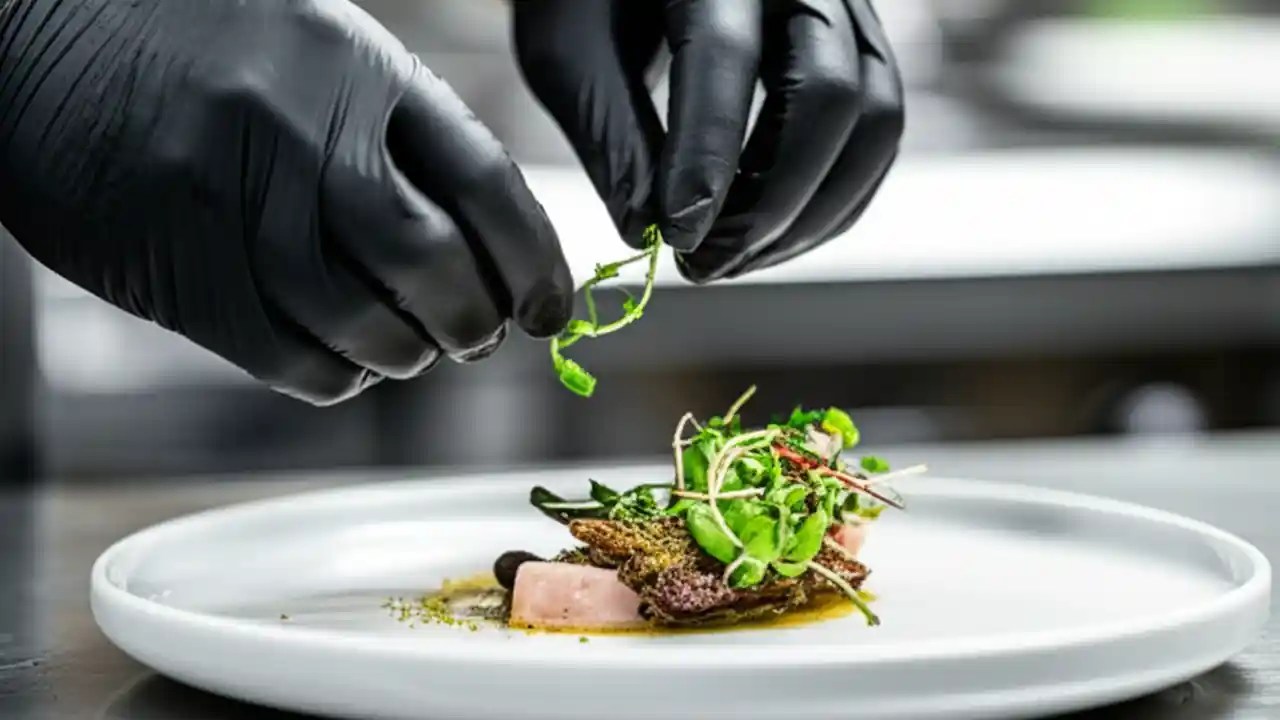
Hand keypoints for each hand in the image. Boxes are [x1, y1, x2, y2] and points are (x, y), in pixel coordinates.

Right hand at [0, 0, 571, 404]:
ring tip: (412, 349)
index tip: (553, 310)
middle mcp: (300, 133)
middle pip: (432, 266)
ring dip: (406, 356)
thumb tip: (487, 251)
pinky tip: (344, 362)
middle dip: (476, 322)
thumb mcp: (318, 47)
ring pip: (361, 324)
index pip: (488, 185)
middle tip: (481, 336)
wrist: (41, 25)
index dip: (536, 264)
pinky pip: (285, 358)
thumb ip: (397, 134)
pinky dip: (335, 377)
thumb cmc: (199, 37)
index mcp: (356, 68)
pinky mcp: (173, 270)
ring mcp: (231, 202)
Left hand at [514, 0, 903, 281]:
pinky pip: (877, 135)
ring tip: (731, 260)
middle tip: (703, 264)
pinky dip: (831, 204)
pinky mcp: (862, 48)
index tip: (676, 239)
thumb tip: (646, 232)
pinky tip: (766, 239)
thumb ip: (609, 136)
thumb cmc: (594, 0)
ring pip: (874, 120)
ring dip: (809, 215)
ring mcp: (847, 9)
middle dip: (770, 203)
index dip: (707, 158)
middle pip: (828, 93)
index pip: (726, 56)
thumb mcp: (568, 51)